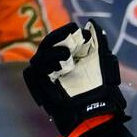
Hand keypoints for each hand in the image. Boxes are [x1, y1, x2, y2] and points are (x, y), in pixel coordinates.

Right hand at [23, 21, 126, 135]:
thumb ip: (99, 42)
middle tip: (70, 36)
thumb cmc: (101, 89)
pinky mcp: (41, 87)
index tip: (75, 28)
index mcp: (69, 56)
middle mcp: (55, 64)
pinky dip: (42, 69)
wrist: (95, 112)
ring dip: (52, 53)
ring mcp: (47, 76)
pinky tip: (57, 69)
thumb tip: (93, 24)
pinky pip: (32, 74)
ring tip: (67, 55)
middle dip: (57, 38)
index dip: (65, 32)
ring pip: (39, 58)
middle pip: (46, 45)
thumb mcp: (103, 62)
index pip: (60, 38)